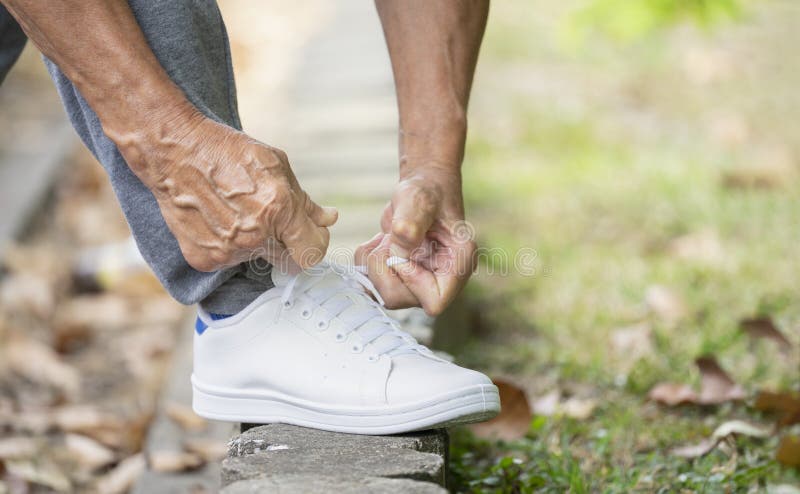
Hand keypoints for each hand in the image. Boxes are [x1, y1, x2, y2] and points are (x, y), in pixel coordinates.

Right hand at [118, 107, 336, 271]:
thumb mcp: (276, 166)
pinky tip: (218, 219)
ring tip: (237, 211)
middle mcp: (254, 236)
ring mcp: (228, 252)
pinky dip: (230, 245)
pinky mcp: (205, 260)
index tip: (312, 235)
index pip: (313, 252)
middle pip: (289, 260)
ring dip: (256, 241)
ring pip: (258, 258)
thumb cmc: (227, 152)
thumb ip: (305, 201)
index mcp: (278, 210)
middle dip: (288, 243)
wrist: (174, 153)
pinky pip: (230, 261)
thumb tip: (329, 219)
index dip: (317, 243)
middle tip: (274, 221)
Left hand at [355, 166, 476, 315]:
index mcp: (458, 264)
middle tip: (389, 238)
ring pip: (384, 294)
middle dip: (384, 267)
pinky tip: (379, 242)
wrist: (422, 190)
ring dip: (373, 263)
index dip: (411, 280)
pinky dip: (366, 262)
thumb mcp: (419, 199)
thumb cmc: (427, 191)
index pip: (435, 301)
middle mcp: (441, 280)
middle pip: (401, 299)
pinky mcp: (402, 280)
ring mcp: (420, 283)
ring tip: (385, 237)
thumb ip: (411, 222)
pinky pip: (372, 285)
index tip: (404, 250)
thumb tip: (399, 249)